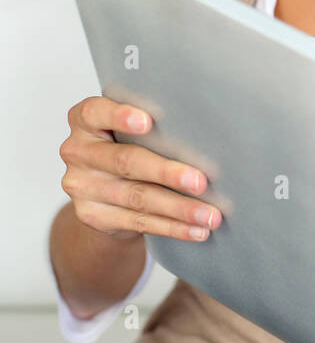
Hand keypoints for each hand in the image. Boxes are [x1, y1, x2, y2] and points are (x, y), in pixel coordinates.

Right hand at [59, 96, 222, 242]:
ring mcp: (82, 186)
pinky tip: (196, 230)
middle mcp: (78, 152)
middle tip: (200, 182)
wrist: (102, 191)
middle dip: (166, 173)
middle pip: (125, 161)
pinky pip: (138, 222)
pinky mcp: (92, 215)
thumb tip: (204, 139)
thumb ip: (152, 128)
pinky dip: (172, 227)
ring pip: (137, 197)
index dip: (119, 116)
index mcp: (85, 120)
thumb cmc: (128, 147)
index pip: (95, 112)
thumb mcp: (130, 130)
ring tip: (209, 215)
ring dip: (179, 208)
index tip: (148, 122)